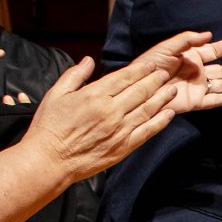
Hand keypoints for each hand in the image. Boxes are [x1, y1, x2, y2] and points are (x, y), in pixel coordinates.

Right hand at [26, 31, 221, 182]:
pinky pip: (148, 131)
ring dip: (163, 97)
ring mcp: (120, 130)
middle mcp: (111, 111)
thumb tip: (88, 60)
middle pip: (140, 91)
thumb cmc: (49, 127)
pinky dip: (160, 121)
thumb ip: (74, 75)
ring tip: (172, 88)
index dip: (142, 70)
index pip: (124, 78)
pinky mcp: (124, 147)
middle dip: (156, 80)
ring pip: (148, 109)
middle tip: (167, 72)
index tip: (152, 64)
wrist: (49, 161)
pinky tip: (169, 113)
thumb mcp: (56, 94)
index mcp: (94, 95)